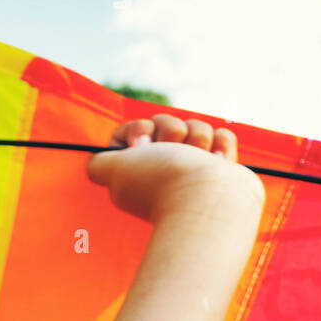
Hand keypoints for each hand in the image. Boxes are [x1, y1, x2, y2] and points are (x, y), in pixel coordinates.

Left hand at [86, 115, 263, 223]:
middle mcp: (165, 168)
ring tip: (197, 162)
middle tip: (171, 153)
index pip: (136, 129)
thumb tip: (100, 159)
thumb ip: (99, 164)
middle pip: (167, 122)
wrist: (208, 198)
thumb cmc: (161, 180)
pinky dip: (221, 146)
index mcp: (139, 168)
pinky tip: (216, 163)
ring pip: (196, 126)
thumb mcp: (114, 170)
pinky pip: (221, 135)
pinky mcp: (220, 168)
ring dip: (198, 138)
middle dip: (171, 131)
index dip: (139, 130)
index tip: (141, 146)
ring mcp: (194, 168)